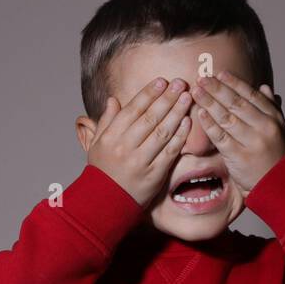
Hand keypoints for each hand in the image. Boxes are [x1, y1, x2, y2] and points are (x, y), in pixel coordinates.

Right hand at [86, 77, 193, 206]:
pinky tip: (187, 122)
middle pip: (150, 118)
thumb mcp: (96, 144)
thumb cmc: (102, 170)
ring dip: (177, 113)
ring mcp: (140, 162)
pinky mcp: (154, 174)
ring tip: (187, 97)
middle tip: (179, 83)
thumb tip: (113, 100)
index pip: (132, 110)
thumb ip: (106, 121)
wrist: (105, 202)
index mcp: (110, 137)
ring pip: (162, 132)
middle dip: (166, 98)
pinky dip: (180, 136)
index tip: (161, 81)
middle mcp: (125, 148)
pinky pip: (170, 151)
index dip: (148, 94)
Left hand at [191, 71, 284, 192]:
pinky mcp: (238, 156)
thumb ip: (271, 107)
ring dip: (210, 102)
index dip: (235, 83)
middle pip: (237, 103)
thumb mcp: (280, 128)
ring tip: (197, 91)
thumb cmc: (276, 155)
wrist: (277, 184)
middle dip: (218, 89)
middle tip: (203, 78)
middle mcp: (264, 127)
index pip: (251, 95)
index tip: (220, 73)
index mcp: (274, 117)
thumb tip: (264, 87)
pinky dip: (209, 124)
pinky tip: (200, 113)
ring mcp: (251, 142)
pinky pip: (220, 137)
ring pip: (227, 118)